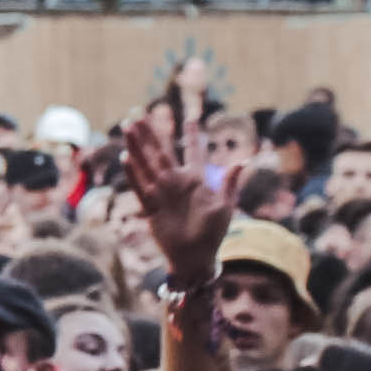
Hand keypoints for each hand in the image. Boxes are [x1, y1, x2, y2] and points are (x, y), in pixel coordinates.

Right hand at [118, 113, 223, 293]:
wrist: (195, 257)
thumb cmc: (213, 233)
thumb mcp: (225, 206)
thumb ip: (230, 183)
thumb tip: (243, 161)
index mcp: (197, 180)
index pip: (193, 152)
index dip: (192, 136)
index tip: (191, 119)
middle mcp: (177, 182)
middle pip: (161, 152)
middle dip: (151, 133)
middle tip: (141, 114)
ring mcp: (162, 192)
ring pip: (147, 163)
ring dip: (138, 146)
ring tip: (128, 126)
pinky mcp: (151, 205)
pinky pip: (140, 186)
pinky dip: (133, 172)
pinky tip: (126, 157)